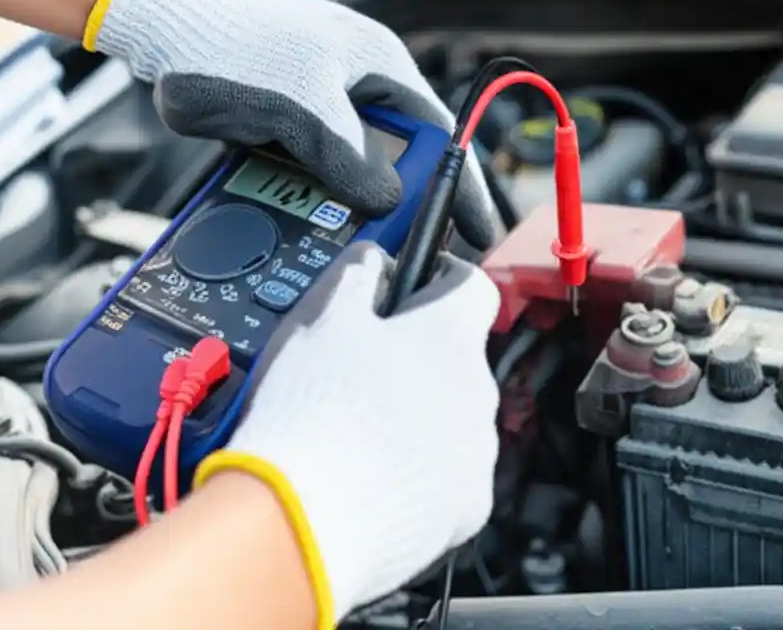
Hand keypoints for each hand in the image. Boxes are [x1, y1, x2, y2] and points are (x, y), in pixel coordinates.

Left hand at [89, 0, 454, 214]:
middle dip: (403, 206)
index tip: (476, 228)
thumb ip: (350, 158)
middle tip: (411, 251)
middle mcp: (355, 88)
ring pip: (349, 172)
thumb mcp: (305, 107)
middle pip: (396, 160)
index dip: (460, 184)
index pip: (438, 135)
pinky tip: (304, 231)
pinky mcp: (281, 128)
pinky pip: (307, 175)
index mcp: (380, 68)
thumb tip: (389, 201)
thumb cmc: (236, 45)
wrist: (160, 29)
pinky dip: (307, 203)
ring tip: (358, 250)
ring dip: (349, 208)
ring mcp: (317, 107)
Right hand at [194, 243, 500, 623]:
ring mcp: (477, 453)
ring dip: (416, 421)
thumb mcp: (318, 319)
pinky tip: (370, 481)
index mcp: (449, 337)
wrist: (304, 524)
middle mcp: (478, 392)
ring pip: (452, 421)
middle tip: (358, 375)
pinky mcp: (467, 508)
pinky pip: (448, 478)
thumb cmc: (311, 416)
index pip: (471, 286)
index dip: (439, 280)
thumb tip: (372, 259)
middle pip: (456, 360)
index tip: (411, 286)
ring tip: (355, 437)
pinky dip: (418, 476)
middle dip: (415, 361)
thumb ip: (355, 275)